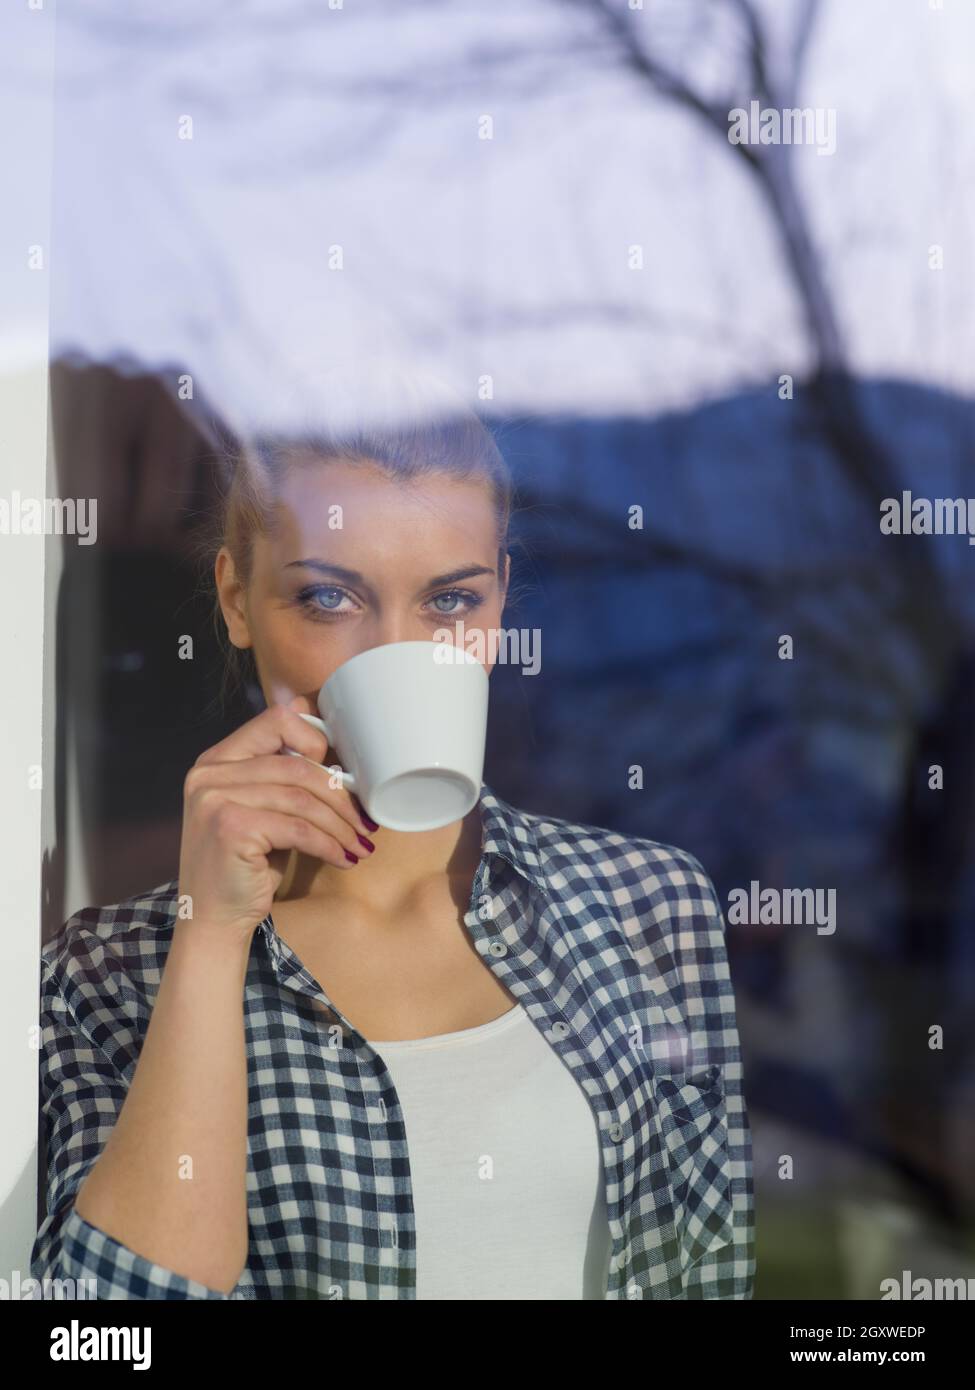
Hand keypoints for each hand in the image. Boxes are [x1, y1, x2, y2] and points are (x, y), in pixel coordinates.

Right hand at [176, 700, 373, 939]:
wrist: (211, 920)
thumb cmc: (245, 866)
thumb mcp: (262, 812)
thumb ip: (282, 776)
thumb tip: (325, 735)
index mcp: (216, 760)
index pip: (276, 721)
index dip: (317, 742)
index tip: (342, 776)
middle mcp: (209, 773)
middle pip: (297, 766)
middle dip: (341, 796)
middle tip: (365, 821)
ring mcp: (215, 799)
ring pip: (302, 799)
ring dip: (340, 825)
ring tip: (358, 844)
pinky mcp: (230, 828)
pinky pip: (299, 829)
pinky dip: (329, 845)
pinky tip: (342, 858)